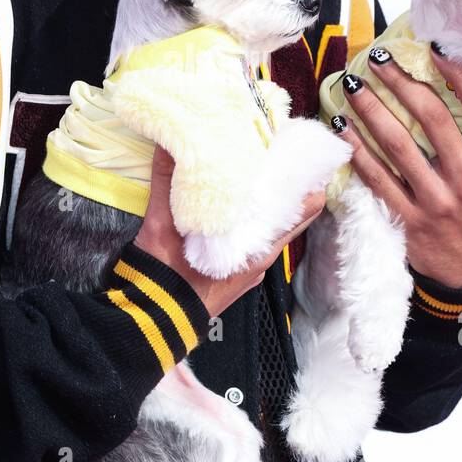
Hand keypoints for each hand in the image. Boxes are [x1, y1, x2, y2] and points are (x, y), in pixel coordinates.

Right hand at [133, 143, 325, 319]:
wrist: (154, 320)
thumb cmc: (164, 276)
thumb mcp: (161, 224)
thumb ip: (166, 181)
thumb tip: (166, 141)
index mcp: (259, 244)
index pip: (306, 205)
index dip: (306, 175)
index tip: (294, 148)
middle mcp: (264, 254)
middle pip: (295, 211)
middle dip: (289, 181)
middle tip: (274, 150)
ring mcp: (254, 264)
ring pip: (275, 224)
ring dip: (270, 199)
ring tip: (255, 168)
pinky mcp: (240, 270)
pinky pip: (258, 237)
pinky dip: (255, 217)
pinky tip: (238, 200)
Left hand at [334, 47, 461, 287]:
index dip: (460, 75)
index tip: (435, 49)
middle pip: (433, 118)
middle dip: (401, 82)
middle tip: (378, 58)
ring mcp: (437, 202)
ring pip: (398, 144)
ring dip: (371, 109)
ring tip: (352, 84)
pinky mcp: (408, 220)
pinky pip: (376, 177)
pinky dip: (357, 149)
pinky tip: (342, 126)